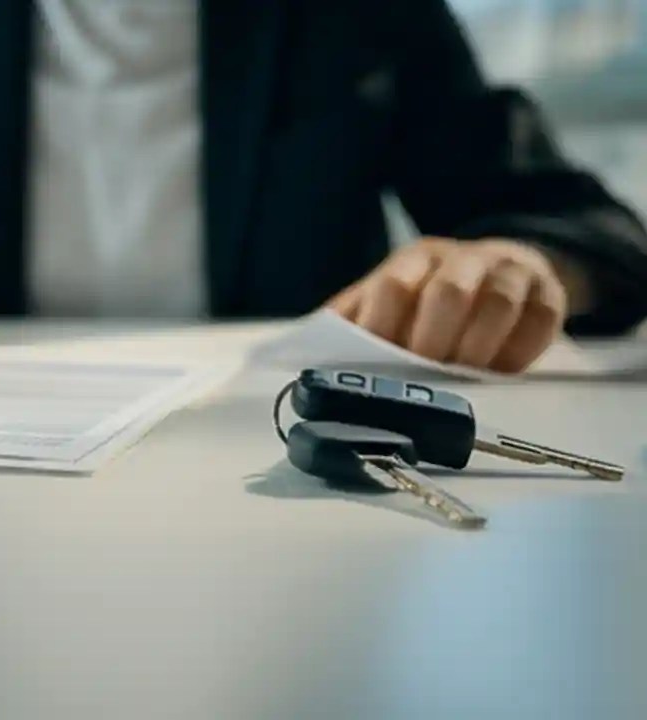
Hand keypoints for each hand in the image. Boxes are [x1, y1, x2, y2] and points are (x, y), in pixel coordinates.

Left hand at [328, 238, 568, 372]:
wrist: (497, 270)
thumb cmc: (428, 301)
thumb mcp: (385, 303)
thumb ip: (351, 325)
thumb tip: (307, 359)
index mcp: (412, 262)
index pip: (394, 286)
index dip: (383, 327)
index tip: (377, 363)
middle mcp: (460, 260)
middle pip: (448, 292)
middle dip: (434, 340)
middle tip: (425, 374)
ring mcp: (507, 272)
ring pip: (497, 301)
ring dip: (478, 347)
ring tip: (464, 377)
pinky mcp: (547, 292)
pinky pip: (542, 318)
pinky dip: (522, 350)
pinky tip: (504, 372)